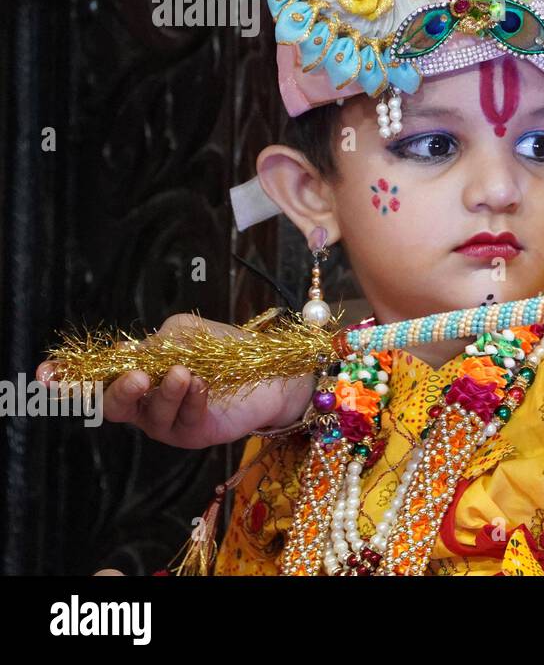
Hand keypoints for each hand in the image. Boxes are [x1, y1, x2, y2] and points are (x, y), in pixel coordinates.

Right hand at [36, 313, 314, 448]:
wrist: (272, 370)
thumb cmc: (225, 348)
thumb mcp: (187, 333)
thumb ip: (157, 341)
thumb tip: (132, 353)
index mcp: (135, 371)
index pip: (93, 378)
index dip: (66, 379)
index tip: (47, 375)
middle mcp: (143, 401)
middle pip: (112, 406)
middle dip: (119, 391)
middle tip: (138, 376)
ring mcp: (164, 421)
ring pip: (148, 414)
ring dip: (164, 391)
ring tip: (184, 373)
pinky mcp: (191, 434)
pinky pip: (183, 420)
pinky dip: (191, 399)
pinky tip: (202, 384)